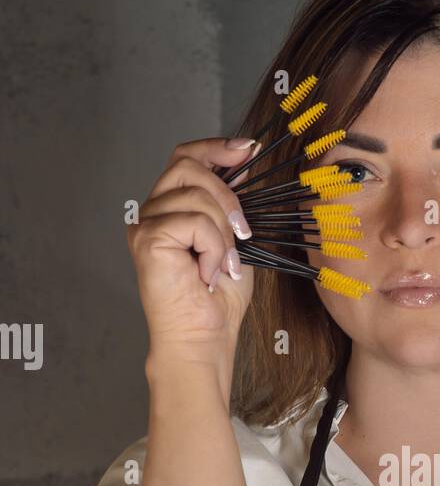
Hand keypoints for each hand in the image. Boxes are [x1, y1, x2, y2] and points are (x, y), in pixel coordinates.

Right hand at [129, 135, 258, 377]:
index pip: (185, 157)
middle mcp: (152, 212)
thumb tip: (245, 163)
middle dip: (226, 193)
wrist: (203, 338)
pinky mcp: (147, 238)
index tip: (250, 149)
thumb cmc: (217, 301)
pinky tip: (209, 274)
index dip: (216, 147)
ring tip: (224, 266)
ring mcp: (145, 223)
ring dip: (223, 232)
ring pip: (195, 195)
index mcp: (171, 208)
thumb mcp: (234, 241)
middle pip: (187, 165)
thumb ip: (232, 204)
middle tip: (242, 233)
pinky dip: (213, 248)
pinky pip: (194, 221)